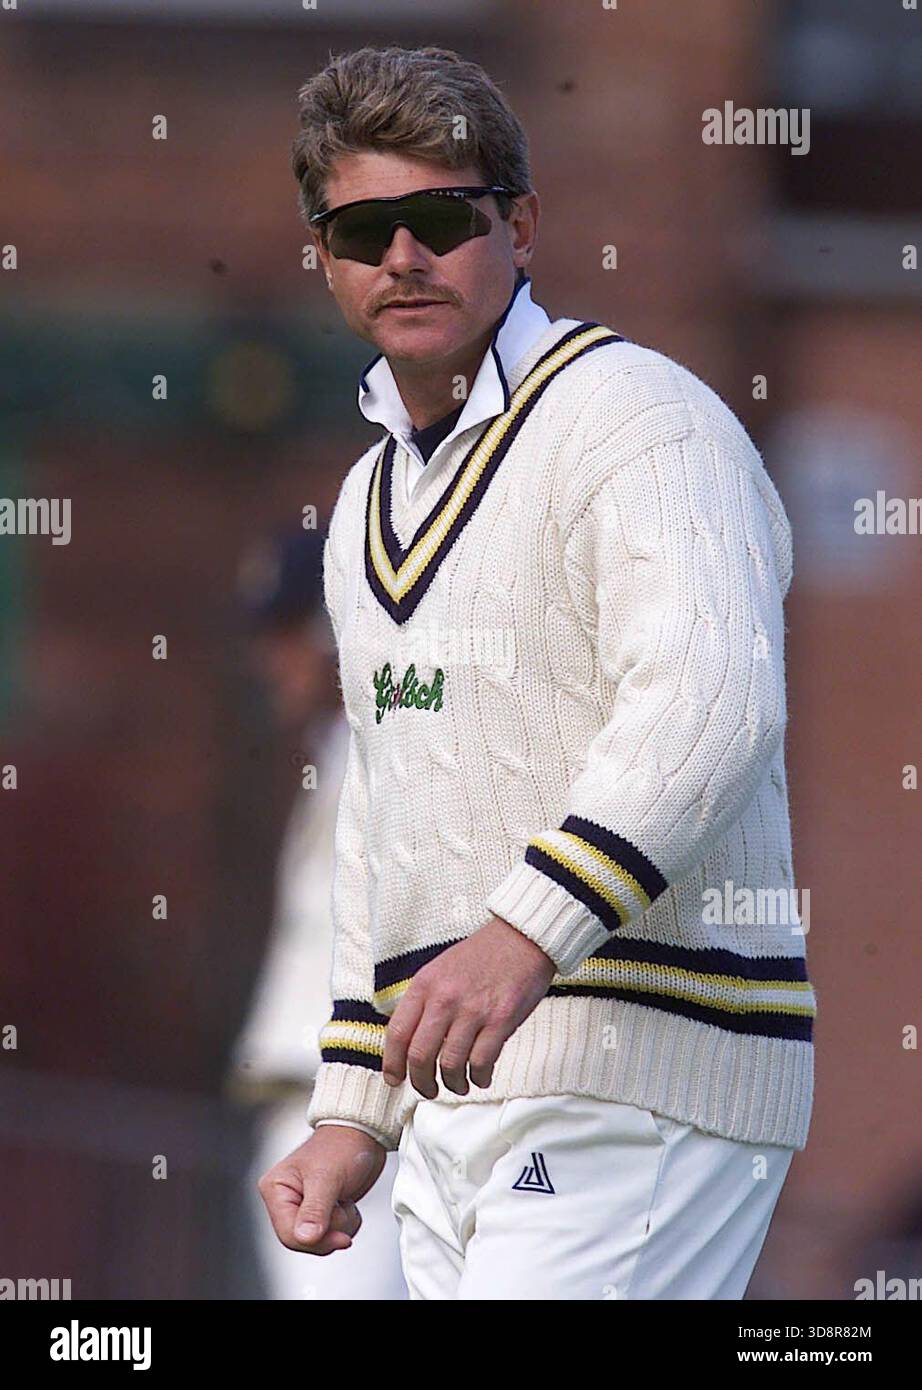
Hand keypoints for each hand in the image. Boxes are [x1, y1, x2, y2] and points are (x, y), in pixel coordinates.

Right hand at [257, 1125, 386, 1254]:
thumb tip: (305, 1237)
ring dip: (340, 1226)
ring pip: (319, 1241)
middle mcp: (285, 1199)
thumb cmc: (342, 1145)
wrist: (363, 1136)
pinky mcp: (319, 1212)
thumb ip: (315, 1209)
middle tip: (342, 1207)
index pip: (288, 1234)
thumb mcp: (327, 1177)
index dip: (316, 1241)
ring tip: (344, 1200)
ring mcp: (302, 1207)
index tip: (341, 1237)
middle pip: (303, 1241)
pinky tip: (346, 1204)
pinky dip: (345, 1224)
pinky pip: (330, 1236)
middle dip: (330, 1230)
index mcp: (276, 1188)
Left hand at [382, 915, 556, 1098]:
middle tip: (428, 1090)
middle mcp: (444, 998)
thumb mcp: (440, 970)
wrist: (521, 938)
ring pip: (450, 1065)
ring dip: (453, 1083)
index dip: (393, 1064)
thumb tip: (410, 1040)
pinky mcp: (500, 1020)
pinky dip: (479, 1077)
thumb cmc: (482, 956)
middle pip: (420, 1056)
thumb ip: (424, 1001)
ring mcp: (473, 1010)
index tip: (396, 1079)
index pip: (396, 1033)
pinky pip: (481, 1062)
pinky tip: (481, 1076)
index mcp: (425, 985)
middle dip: (422, 1083)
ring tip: (459, 1084)